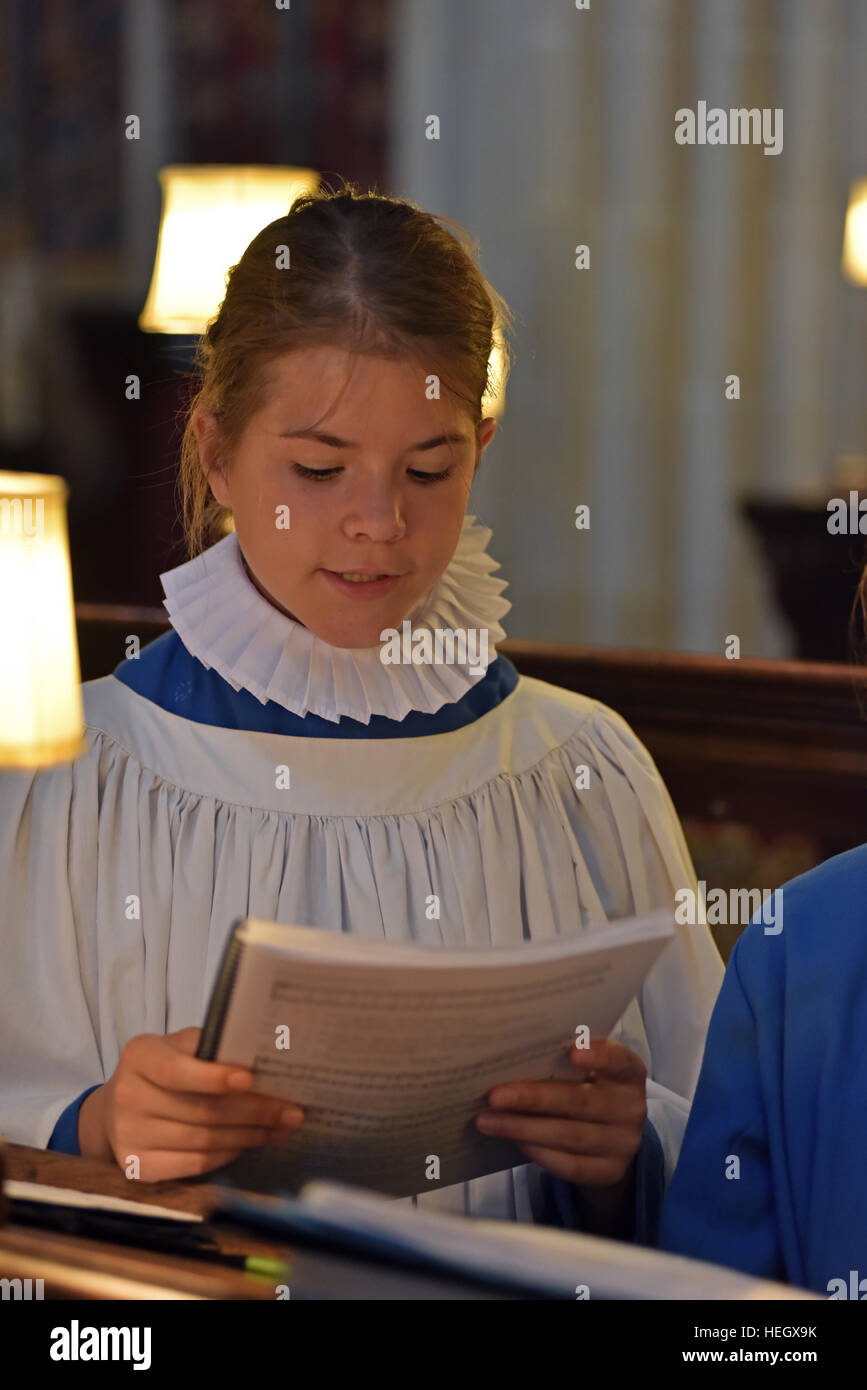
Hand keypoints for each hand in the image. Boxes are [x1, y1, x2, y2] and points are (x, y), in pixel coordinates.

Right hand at [78, 1027, 303, 1181]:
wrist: (117, 1109)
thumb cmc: (163, 1069)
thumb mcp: (179, 1046)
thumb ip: (210, 1049)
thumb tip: (264, 1055)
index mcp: (140, 1056)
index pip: (178, 1071)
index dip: (214, 1077)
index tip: (251, 1078)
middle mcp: (128, 1096)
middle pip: (201, 1111)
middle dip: (253, 1112)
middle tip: (291, 1112)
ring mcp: (130, 1136)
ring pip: (203, 1140)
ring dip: (249, 1136)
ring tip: (279, 1129)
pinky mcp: (138, 1167)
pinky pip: (194, 1164)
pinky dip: (228, 1155)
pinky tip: (249, 1144)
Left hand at [474, 1037, 646, 1193]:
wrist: (611, 1139)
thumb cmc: (588, 1090)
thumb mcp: (587, 1072)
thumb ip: (562, 1062)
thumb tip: (509, 1054)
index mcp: (628, 1073)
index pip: (620, 1061)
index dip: (599, 1056)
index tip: (571, 1051)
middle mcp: (631, 1108)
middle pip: (580, 1102)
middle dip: (533, 1098)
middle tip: (494, 1096)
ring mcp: (623, 1143)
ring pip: (569, 1136)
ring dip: (523, 1128)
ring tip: (488, 1121)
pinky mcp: (609, 1172)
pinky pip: (570, 1165)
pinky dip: (539, 1153)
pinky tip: (514, 1141)